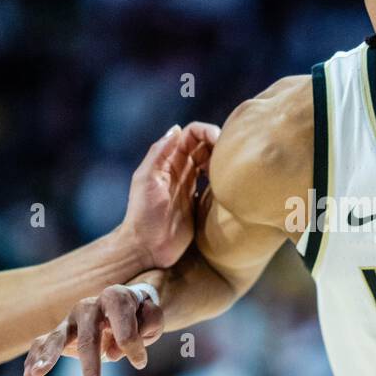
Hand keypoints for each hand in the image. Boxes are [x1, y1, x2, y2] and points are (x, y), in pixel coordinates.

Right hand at [22, 285, 163, 375]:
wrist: (124, 306)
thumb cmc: (140, 316)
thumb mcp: (153, 319)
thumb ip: (145, 327)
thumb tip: (114, 352)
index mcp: (115, 297)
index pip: (122, 322)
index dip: (132, 343)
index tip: (140, 363)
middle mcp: (89, 306)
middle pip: (88, 336)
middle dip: (89, 367)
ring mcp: (71, 319)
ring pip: (57, 337)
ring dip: (48, 357)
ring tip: (38, 373)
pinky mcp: (61, 332)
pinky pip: (42, 342)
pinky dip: (34, 357)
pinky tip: (29, 374)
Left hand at [121, 122, 219, 269]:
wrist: (146, 247)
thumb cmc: (142, 213)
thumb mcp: (146, 178)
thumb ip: (160, 153)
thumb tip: (177, 128)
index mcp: (168, 161)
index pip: (191, 135)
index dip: (206, 131)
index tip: (219, 138)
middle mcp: (181, 170)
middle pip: (204, 146)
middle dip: (219, 143)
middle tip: (232, 152)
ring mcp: (191, 187)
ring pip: (211, 164)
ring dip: (223, 160)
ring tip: (233, 166)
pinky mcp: (199, 204)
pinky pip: (214, 186)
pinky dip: (223, 180)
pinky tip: (230, 183)